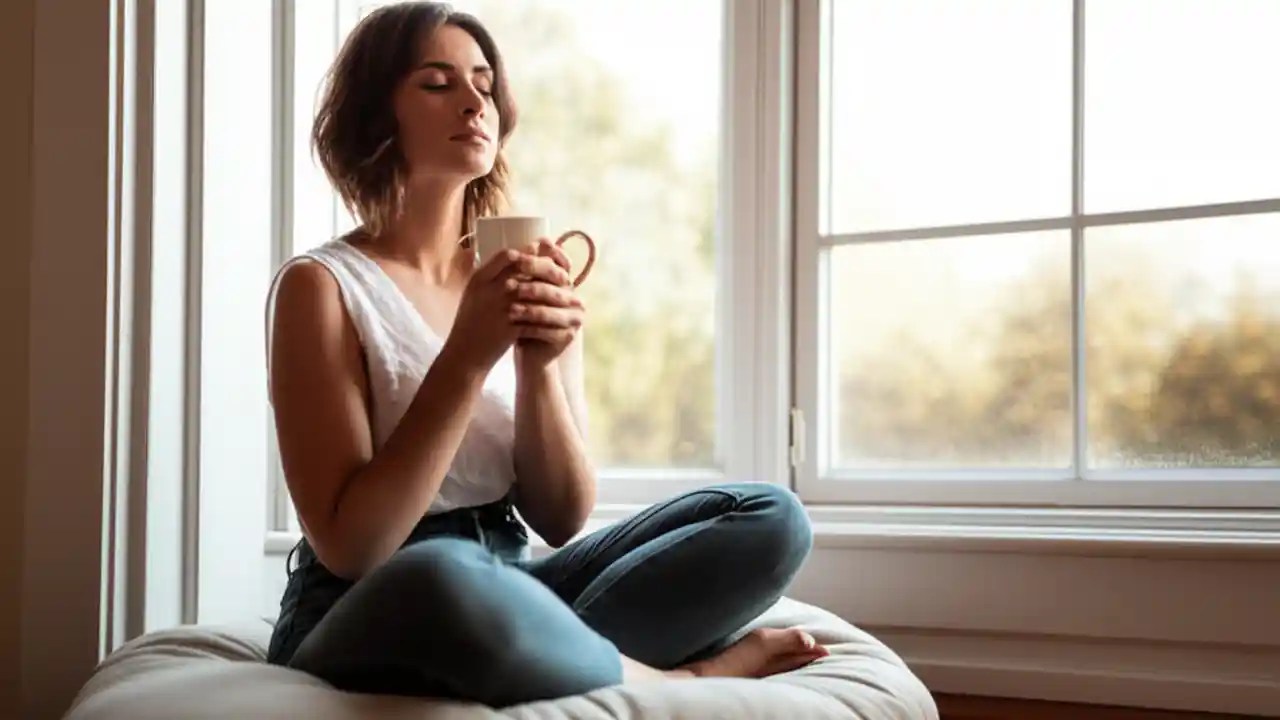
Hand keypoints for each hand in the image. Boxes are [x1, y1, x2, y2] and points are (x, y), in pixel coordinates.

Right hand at [441, 248, 557, 372]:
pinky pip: (535, 318)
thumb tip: (516, 255)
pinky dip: (548, 317)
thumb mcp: (474, 293)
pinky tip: (559, 317)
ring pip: (534, 291)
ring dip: (553, 292)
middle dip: (548, 269)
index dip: (529, 253)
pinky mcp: (508, 329)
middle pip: (525, 270)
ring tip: (564, 295)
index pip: (508, 254)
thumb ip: (492, 274)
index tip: (544, 257)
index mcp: (480, 279)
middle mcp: (489, 290)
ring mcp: (499, 309)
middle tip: (562, 276)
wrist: (464, 354)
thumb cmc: (471, 322)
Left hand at [512, 238, 584, 368]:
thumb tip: (527, 244)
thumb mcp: (521, 291)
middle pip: (554, 287)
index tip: (517, 259)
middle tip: (509, 283)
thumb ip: (525, 270)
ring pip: (550, 310)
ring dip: (529, 309)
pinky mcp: (568, 336)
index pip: (558, 265)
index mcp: (565, 283)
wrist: (529, 351)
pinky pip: (549, 330)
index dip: (539, 261)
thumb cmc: (522, 317)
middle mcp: (574, 298)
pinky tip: (515, 327)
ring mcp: (574, 318)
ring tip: (510, 308)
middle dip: (531, 284)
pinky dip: (531, 328)